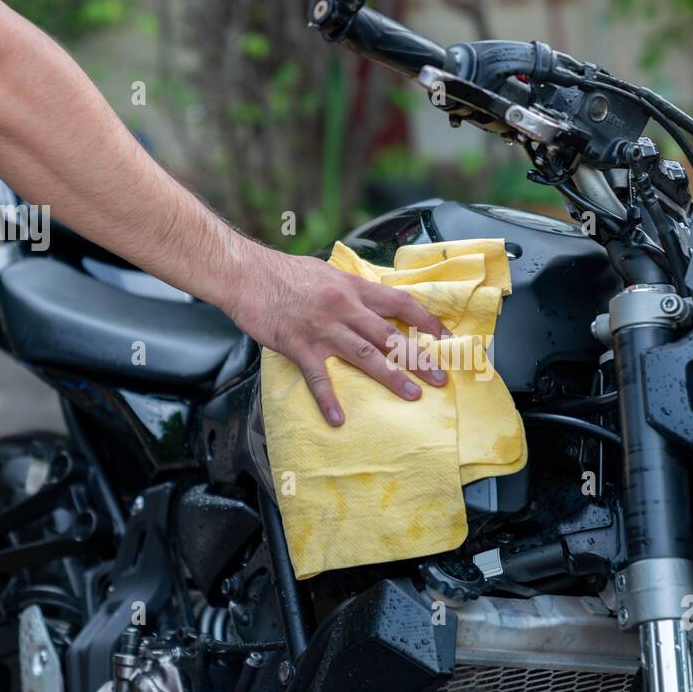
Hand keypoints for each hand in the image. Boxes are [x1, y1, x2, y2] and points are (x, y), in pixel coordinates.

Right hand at [222, 244, 448, 425]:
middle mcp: (344, 307)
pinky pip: (318, 376)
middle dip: (419, 358)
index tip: (447, 338)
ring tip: (411, 395)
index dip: (427, 321)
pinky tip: (338, 419)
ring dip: (391, 376)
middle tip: (440, 378)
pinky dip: (328, 399)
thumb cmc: (284, 273)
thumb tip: (372, 300)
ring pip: (366, 354)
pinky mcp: (299, 344)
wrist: (245, 273)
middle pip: (391, 334)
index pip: (401, 303)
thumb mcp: (327, 273)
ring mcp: (323, 327)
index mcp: (354, 288)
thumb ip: (351, 289)